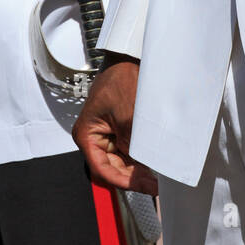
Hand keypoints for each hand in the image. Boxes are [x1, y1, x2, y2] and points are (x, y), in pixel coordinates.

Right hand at [73, 55, 157, 194]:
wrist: (130, 58)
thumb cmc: (122, 81)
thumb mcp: (128, 116)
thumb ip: (134, 144)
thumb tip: (146, 166)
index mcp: (87, 135)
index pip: (102, 169)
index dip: (123, 181)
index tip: (143, 186)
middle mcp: (93, 137)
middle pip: (112, 167)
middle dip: (132, 176)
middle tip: (154, 184)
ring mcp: (106, 133)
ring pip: (121, 160)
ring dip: (137, 167)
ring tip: (157, 174)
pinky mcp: (118, 128)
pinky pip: (128, 149)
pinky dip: (140, 156)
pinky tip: (154, 160)